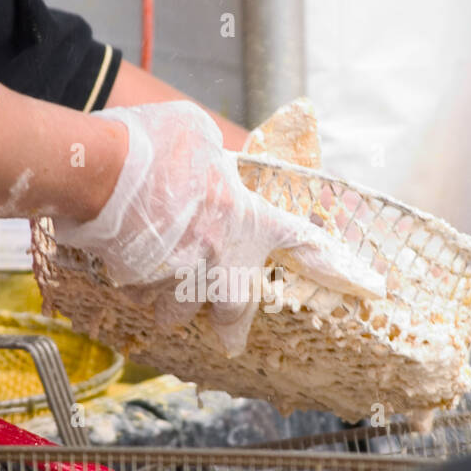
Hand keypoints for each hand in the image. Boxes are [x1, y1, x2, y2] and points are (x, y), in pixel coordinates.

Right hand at [51, 101, 384, 354]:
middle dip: (230, 326)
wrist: (97, 170)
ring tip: (157, 278)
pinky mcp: (140, 287)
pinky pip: (140, 299)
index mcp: (246, 217)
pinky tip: (124, 261)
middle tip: (229, 335)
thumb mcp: (197, 136)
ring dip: (170, 302)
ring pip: (177, 312)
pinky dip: (135, 288)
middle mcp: (219, 256)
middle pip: (234, 312)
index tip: (373, 289)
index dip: (344, 271)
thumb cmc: (149, 145)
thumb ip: (216, 158)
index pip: (306, 245)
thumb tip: (214, 161)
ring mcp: (179, 277)